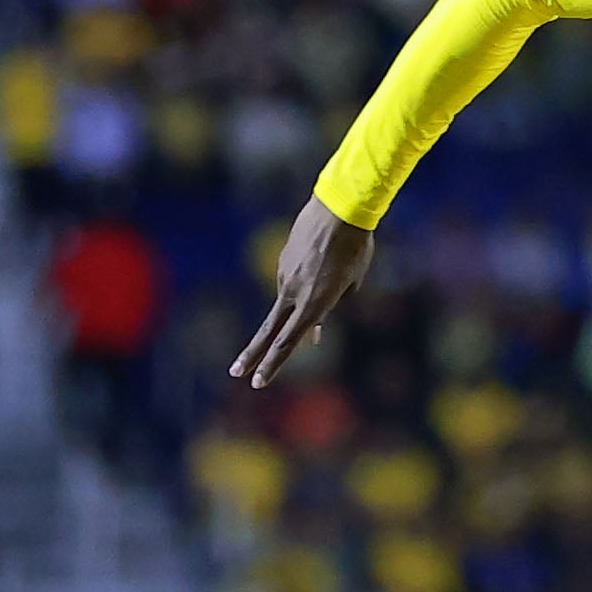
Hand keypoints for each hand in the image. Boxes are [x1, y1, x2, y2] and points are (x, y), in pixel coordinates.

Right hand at [231, 196, 376, 387]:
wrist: (339, 209)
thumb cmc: (354, 248)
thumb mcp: (351, 284)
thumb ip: (330, 308)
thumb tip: (314, 330)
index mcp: (314, 303)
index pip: (288, 343)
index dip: (273, 364)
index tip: (257, 382)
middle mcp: (295, 293)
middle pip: (270, 331)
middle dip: (253, 355)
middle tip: (237, 373)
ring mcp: (286, 276)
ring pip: (289, 303)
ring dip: (302, 305)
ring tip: (334, 273)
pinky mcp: (284, 261)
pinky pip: (293, 282)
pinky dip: (304, 284)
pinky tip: (327, 262)